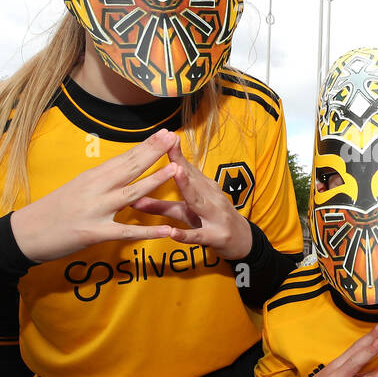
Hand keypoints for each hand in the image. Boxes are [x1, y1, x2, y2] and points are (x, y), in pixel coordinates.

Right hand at [10, 129, 180, 262]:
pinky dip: (148, 231)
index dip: (146, 145)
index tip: (164, 133)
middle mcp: (94, 189)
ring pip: (131, 193)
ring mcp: (95, 210)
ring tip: (176, 169)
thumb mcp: (76, 188)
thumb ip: (100, 180)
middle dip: (153, 152)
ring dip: (154, 181)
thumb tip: (122, 169)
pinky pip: (126, 232)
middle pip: (129, 168)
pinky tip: (166, 231)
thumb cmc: (52, 211)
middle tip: (173, 138)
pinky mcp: (94, 232)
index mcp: (91, 177)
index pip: (124, 157)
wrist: (24, 233)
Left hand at [131, 139, 253, 259]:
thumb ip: (161, 206)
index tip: (165, 136)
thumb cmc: (212, 222)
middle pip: (193, 179)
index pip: (188, 168)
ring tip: (177, 174)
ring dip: (188, 187)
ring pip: (198, 202)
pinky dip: (186, 234)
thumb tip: (134, 200)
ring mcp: (214, 216)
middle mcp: (211, 197)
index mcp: (204, 188)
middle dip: (181, 162)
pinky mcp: (215, 237)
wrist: (243, 241)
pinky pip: (198, 236)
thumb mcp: (186, 212)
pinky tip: (172, 233)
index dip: (177, 153)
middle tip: (168, 144)